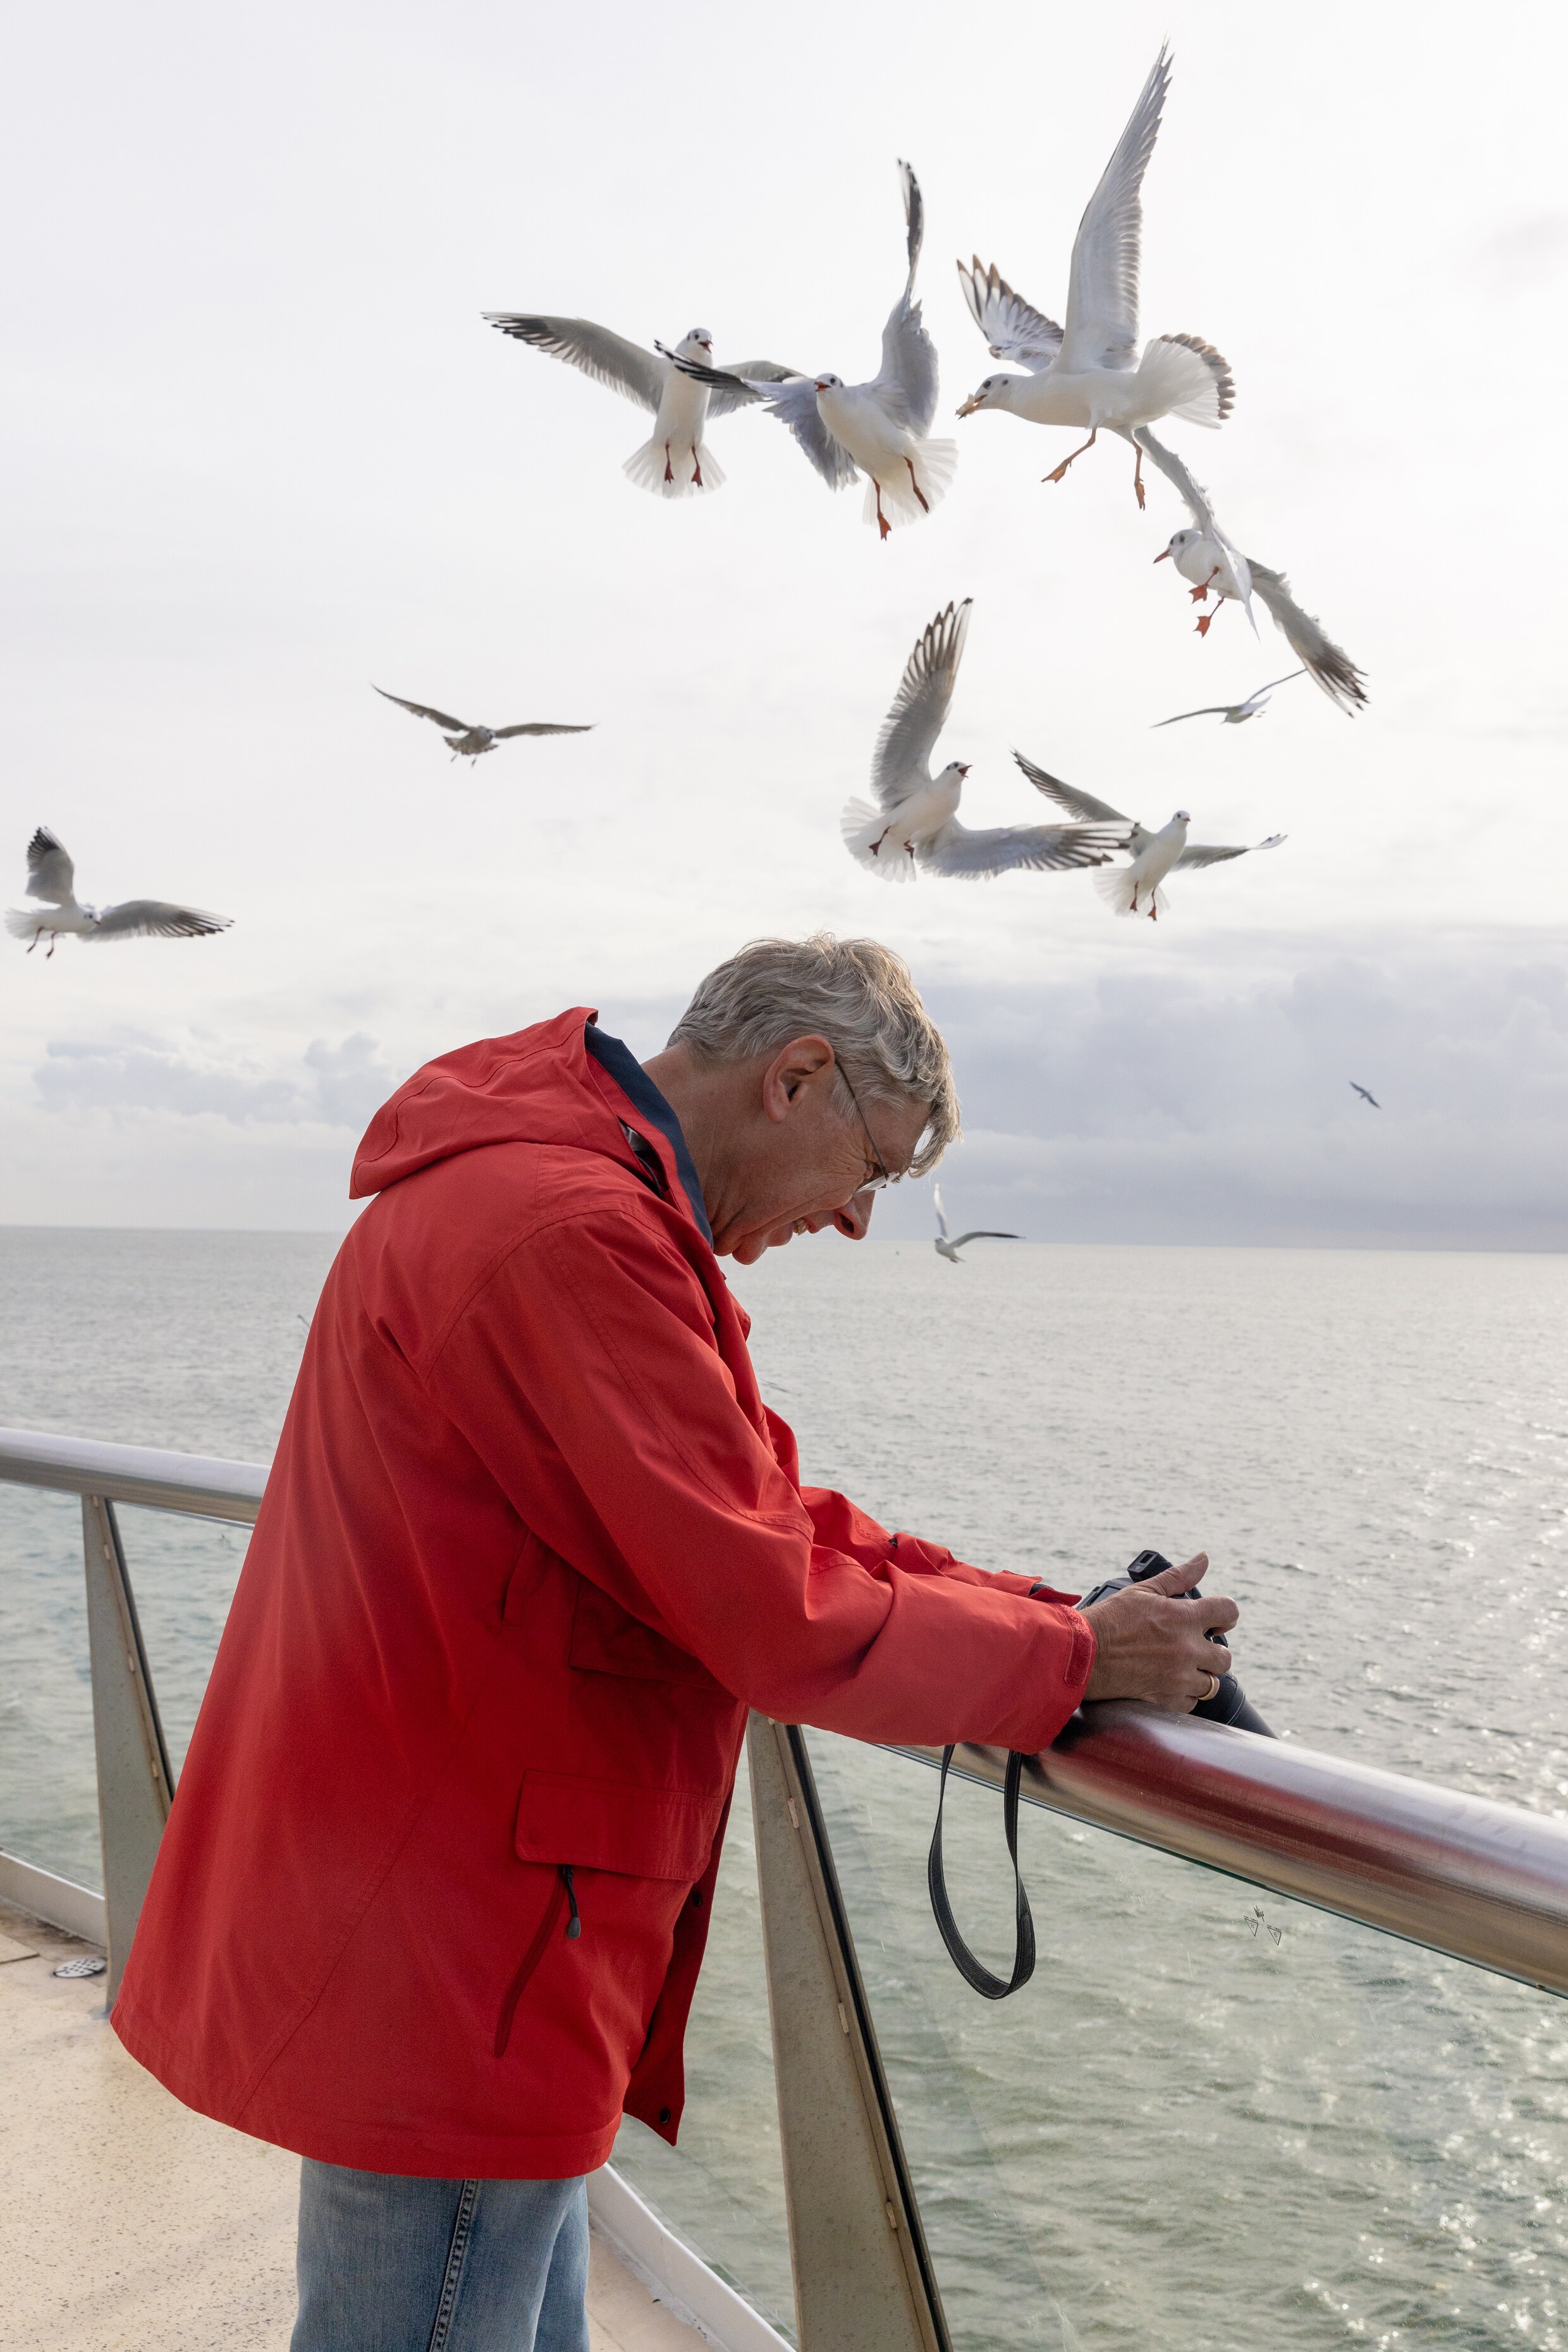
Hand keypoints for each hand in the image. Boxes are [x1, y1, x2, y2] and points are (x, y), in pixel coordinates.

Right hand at [1081, 1554, 1237, 1712]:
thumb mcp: (1144, 1591)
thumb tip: (1203, 1558)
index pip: (1229, 1612)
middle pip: (1225, 1657)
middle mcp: (1188, 1649)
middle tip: (1192, 1648)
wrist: (1083, 1653)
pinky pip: (1191, 1702)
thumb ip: (1178, 1576)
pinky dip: (1183, 1695)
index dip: (1226, 1615)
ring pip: (1212, 1684)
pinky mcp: (1166, 1699)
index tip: (1216, 1621)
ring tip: (1179, 1667)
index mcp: (1184, 1618)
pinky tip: (1167, 1682)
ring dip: (1200, 1675)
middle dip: (1213, 1651)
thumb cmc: (1109, 1619)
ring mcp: (1179, 1677)